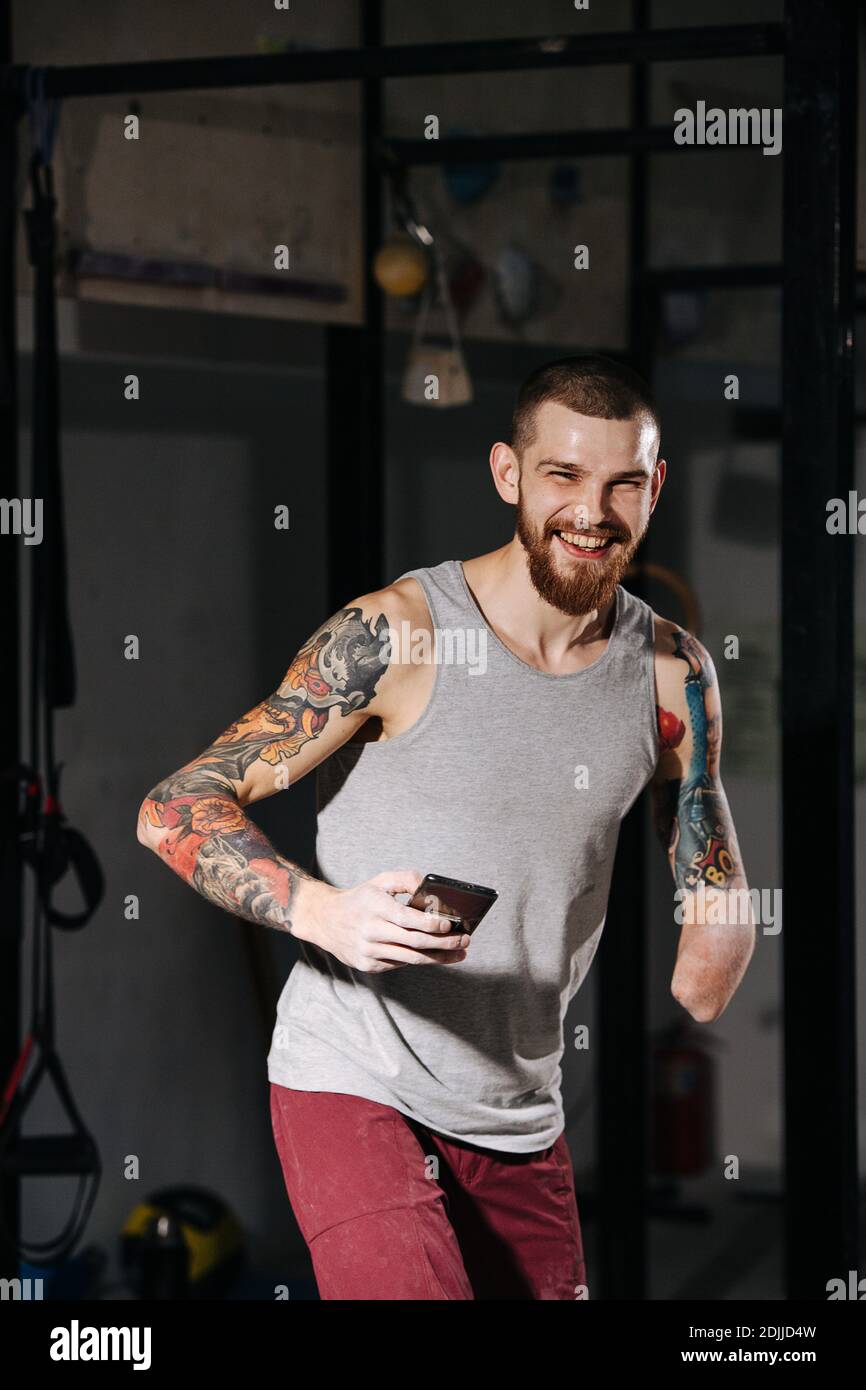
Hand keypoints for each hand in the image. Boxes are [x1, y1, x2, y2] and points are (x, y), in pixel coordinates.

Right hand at [294, 869, 470, 972]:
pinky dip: (419, 959)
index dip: (431, 924)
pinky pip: (400, 963)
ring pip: (410, 958)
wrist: (325, 920)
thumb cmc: (360, 899)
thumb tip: (431, 889)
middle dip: (444, 943)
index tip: (450, 925)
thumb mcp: (380, 881)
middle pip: (414, 942)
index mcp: (374, 906)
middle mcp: (370, 930)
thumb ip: (407, 879)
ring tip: (459, 953)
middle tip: (465, 940)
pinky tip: (434, 955)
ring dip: (439, 957)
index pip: (407, 918)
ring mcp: (368, 950)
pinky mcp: (368, 965)